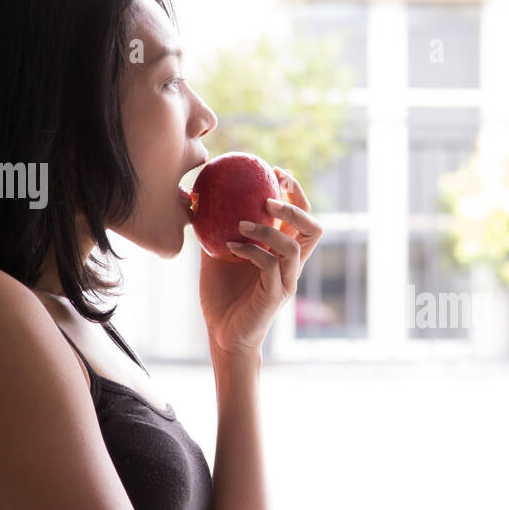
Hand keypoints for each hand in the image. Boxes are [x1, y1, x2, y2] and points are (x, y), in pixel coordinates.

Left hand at [199, 165, 322, 356]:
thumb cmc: (222, 297)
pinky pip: (271, 266)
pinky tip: (230, 246)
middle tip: (270, 193)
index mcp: (282, 253)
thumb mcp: (216, 256)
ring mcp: (286, 281)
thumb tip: (195, 199)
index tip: (276, 173)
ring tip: (243, 222)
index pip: (302, 218)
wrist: (222, 336)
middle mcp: (291, 266)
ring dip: (269, 229)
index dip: (295, 192)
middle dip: (295, 205)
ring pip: (295, 247)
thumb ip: (215, 230)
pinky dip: (251, 251)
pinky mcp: (274, 296)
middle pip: (313, 228)